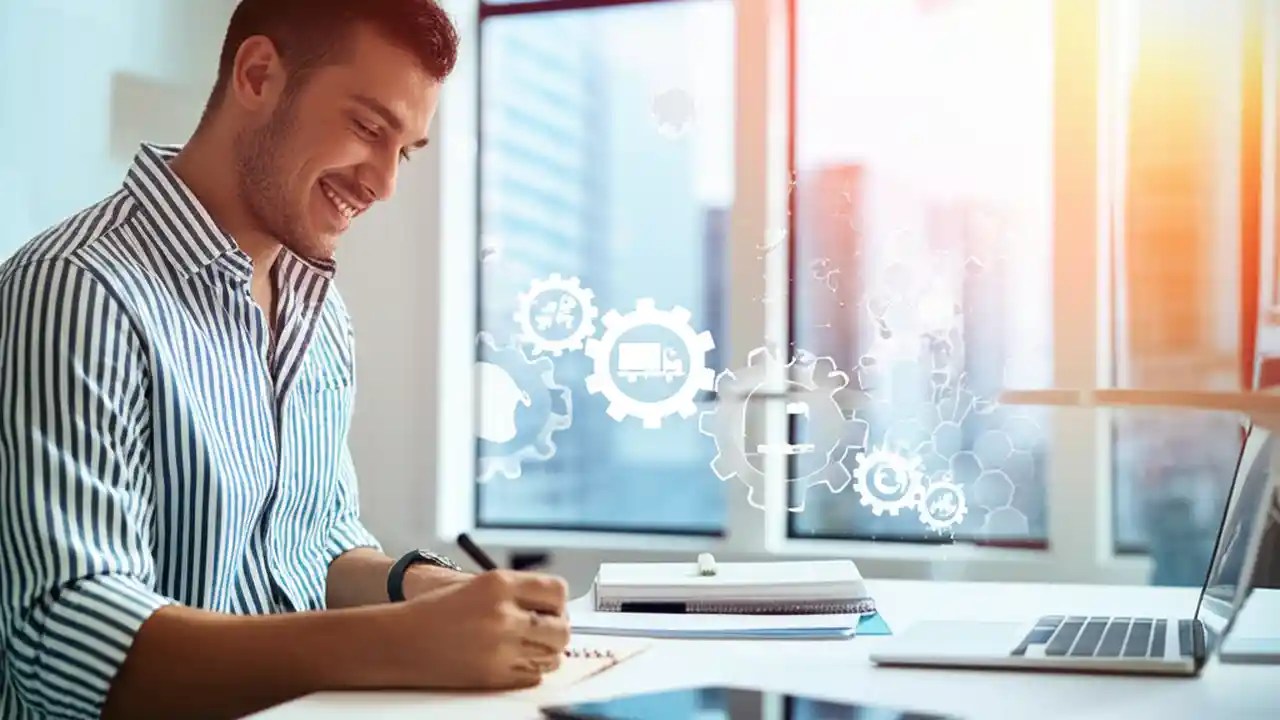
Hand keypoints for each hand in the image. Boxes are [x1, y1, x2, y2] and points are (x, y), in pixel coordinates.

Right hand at [381, 569, 569, 689]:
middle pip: (561, 629)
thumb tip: (557, 606)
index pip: (557, 591)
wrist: (400, 640)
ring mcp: (501, 647)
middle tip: (545, 632)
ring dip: (546, 653)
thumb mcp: (478, 586)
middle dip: (557, 631)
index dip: (558, 603)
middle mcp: (503, 614)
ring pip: (552, 656)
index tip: (551, 609)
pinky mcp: (494, 676)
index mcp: (499, 584)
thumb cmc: (437, 611)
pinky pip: (534, 676)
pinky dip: (530, 670)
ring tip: (527, 647)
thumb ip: (517, 592)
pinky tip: (513, 661)